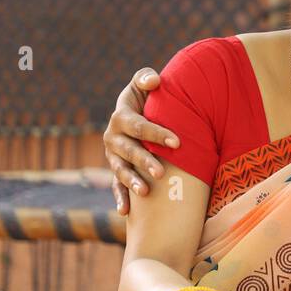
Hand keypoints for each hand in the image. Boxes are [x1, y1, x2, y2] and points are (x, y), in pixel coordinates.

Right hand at [104, 67, 178, 213]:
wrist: (137, 112)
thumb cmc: (147, 97)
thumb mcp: (143, 84)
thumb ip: (146, 79)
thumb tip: (155, 81)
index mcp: (121, 117)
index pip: (138, 126)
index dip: (157, 133)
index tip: (177, 141)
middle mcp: (113, 137)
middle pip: (129, 151)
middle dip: (145, 162)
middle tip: (161, 173)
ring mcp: (113, 156)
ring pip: (121, 170)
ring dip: (132, 182)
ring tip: (145, 193)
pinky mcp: (116, 169)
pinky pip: (116, 185)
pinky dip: (120, 198)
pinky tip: (125, 212)